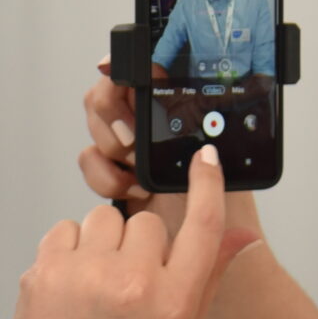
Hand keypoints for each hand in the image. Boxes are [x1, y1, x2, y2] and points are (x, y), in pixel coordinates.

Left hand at [0, 144, 235, 318]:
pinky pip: (67, 228)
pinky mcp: (45, 270)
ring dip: (102, 243)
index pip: (203, 227)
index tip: (205, 158)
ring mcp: (85, 275)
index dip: (206, 186)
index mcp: (173, 304)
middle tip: (125, 287)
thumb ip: (208, 278)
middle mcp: (132, 285)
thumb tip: (242, 233)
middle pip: (148, 223)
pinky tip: (69, 287)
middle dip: (138, 245)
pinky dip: (68, 250)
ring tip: (94, 287)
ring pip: (105, 219)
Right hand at [79, 59, 264, 269]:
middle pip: (106, 93)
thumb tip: (177, 96)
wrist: (211, 253)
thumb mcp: (220, 158)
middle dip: (113, 114)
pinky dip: (105, 175)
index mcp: (177, 103)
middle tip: (133, 141)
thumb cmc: (226, 207)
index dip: (121, 64)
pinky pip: (91, 161)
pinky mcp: (113, 173)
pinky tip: (132, 190)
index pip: (138, 67)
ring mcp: (128, 147)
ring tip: (139, 173)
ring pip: (96, 128)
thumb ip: (202, 123)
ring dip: (112, 149)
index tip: (121, 73)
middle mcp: (148, 119)